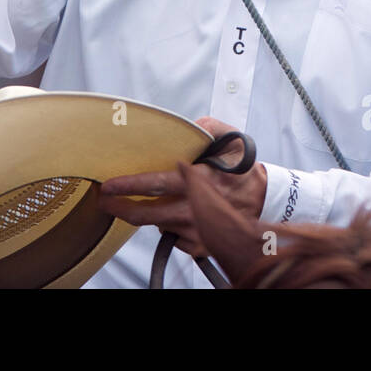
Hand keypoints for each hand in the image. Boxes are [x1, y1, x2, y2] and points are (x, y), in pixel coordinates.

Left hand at [97, 116, 266, 257]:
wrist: (266, 200)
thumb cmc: (243, 170)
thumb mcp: (230, 139)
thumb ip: (207, 127)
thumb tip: (189, 124)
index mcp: (198, 181)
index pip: (155, 184)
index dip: (129, 186)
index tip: (109, 185)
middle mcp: (195, 209)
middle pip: (147, 214)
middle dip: (120, 208)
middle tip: (104, 200)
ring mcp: (197, 231)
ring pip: (157, 227)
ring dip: (141, 217)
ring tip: (128, 206)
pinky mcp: (201, 246)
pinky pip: (174, 238)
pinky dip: (168, 227)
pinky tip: (170, 215)